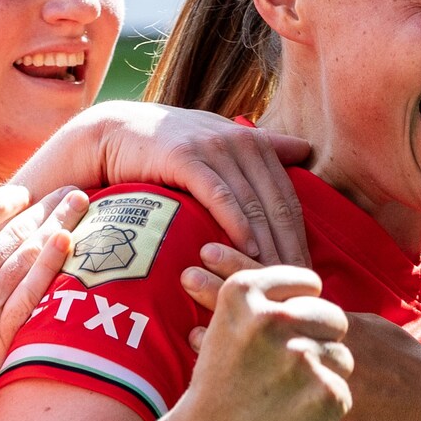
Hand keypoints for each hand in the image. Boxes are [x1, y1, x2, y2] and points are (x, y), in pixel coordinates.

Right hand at [0, 185, 84, 420]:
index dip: (7, 200)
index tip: (26, 193)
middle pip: (12, 231)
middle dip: (45, 206)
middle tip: (72, 189)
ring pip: (27, 255)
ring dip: (57, 224)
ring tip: (80, 204)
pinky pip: (30, 294)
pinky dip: (49, 265)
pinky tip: (68, 243)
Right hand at [11, 102, 312, 264]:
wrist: (114, 133)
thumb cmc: (169, 147)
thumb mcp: (219, 144)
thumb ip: (263, 148)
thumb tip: (306, 150)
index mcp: (255, 144)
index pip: (288, 199)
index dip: (300, 238)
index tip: (306, 277)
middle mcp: (241, 141)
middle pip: (277, 204)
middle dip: (290, 248)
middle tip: (298, 287)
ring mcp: (214, 147)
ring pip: (252, 202)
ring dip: (268, 243)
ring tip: (276, 279)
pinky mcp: (186, 157)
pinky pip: (220, 194)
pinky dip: (236, 222)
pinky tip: (247, 249)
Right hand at [171, 265, 352, 420]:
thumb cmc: (220, 388)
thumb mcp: (226, 327)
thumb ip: (265, 300)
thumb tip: (306, 280)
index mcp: (244, 292)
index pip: (309, 283)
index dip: (303, 310)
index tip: (285, 333)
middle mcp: (275, 318)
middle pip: (334, 317)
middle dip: (320, 341)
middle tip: (289, 372)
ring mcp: (302, 356)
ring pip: (343, 356)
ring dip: (324, 376)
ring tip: (287, 398)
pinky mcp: (326, 392)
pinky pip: (343, 391)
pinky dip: (324, 408)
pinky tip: (294, 419)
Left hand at [182, 241, 420, 420]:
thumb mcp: (387, 341)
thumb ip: (348, 330)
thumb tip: (318, 317)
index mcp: (344, 325)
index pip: (287, 289)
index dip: (246, 270)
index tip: (209, 250)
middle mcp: (334, 347)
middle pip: (272, 316)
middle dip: (226, 296)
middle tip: (183, 275)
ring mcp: (333, 385)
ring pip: (274, 363)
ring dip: (231, 349)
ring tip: (189, 334)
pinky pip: (290, 415)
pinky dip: (257, 406)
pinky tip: (229, 403)